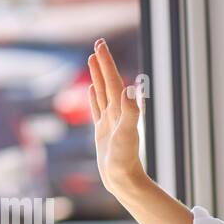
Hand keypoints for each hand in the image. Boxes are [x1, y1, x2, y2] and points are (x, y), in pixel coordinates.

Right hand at [87, 38, 147, 198]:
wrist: (123, 180)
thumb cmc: (125, 159)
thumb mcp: (128, 133)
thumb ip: (131, 111)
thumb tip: (131, 89)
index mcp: (122, 110)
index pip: (113, 80)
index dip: (106, 62)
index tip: (101, 44)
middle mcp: (117, 112)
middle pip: (108, 82)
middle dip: (103, 63)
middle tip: (98, 43)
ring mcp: (110, 121)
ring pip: (102, 92)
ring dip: (98, 75)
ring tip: (92, 59)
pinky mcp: (103, 131)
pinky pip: (97, 109)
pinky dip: (94, 97)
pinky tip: (93, 89)